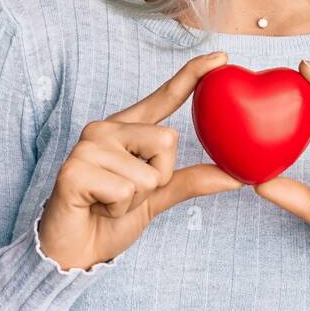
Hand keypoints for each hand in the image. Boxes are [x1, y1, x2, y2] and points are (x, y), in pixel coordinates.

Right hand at [38, 51, 244, 270]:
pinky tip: (96, 207)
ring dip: (136, 199)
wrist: (73, 252)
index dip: (193, 75)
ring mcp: (87, 147)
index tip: (223, 57)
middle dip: (158, 179)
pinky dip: (119, 208)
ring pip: (148, 172)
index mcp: (125, 129)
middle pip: (167, 140)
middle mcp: (105, 129)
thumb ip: (190, 181)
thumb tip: (236, 176)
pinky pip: (125, 190)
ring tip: (108, 202)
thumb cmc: (109, 219)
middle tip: (127, 194)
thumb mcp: (156, 196)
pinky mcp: (74, 170)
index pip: (164, 97)